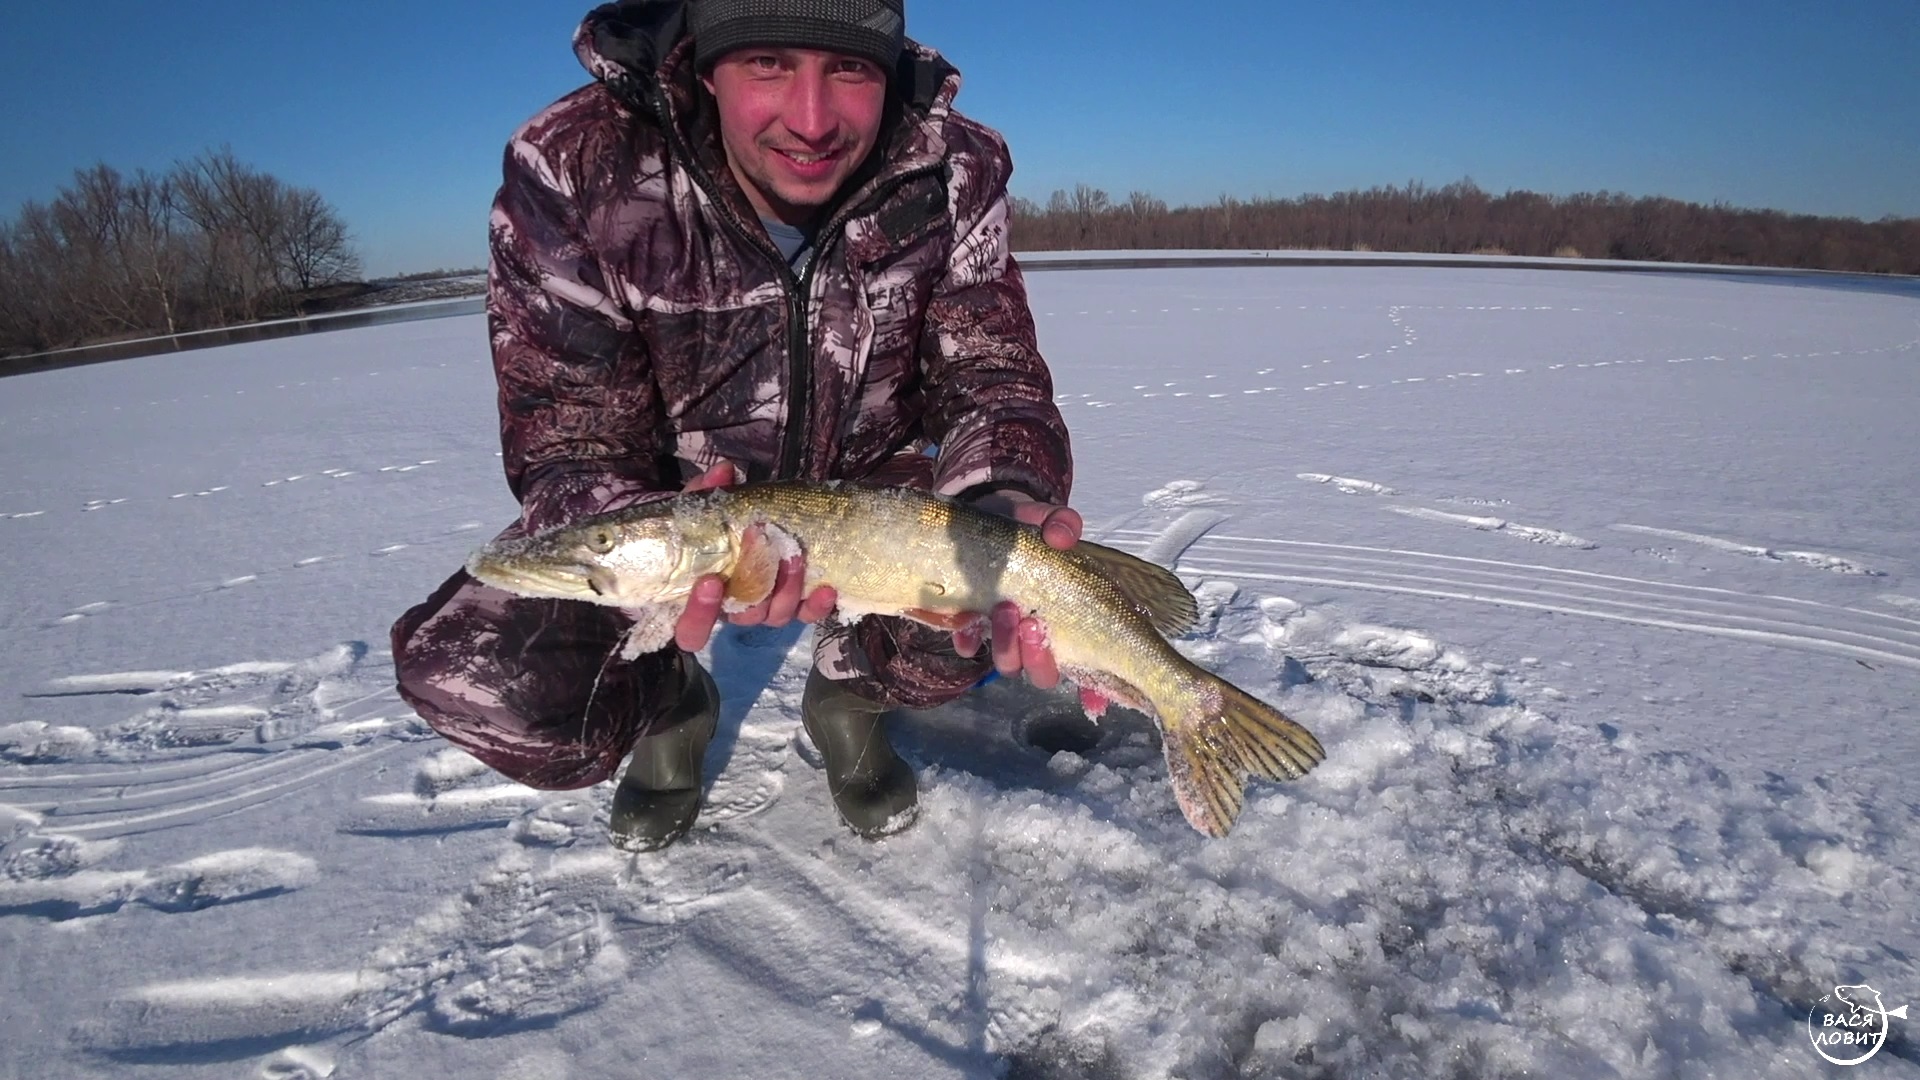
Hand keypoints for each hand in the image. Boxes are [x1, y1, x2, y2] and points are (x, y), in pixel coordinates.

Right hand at [672, 462, 837, 651]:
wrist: (735, 534)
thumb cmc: (707, 529)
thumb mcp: (699, 511)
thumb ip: (705, 494)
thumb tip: (724, 471)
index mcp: (700, 599)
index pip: (691, 629)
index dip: (699, 613)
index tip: (710, 581)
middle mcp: (733, 610)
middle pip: (744, 615)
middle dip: (755, 584)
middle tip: (762, 546)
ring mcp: (766, 609)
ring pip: (776, 615)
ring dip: (787, 589)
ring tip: (795, 556)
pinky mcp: (794, 605)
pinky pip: (806, 614)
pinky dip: (817, 605)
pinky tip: (827, 589)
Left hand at [953, 490, 1083, 688]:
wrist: (981, 517)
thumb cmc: (1025, 529)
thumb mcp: (1044, 520)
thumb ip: (1059, 524)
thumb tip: (1064, 535)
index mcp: (1068, 620)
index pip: (1091, 667)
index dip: (1095, 691)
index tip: (1095, 700)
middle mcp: (1038, 636)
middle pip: (1045, 673)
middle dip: (1040, 659)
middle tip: (1033, 624)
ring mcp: (1004, 634)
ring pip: (1009, 665)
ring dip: (1009, 647)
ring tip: (1004, 608)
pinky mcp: (971, 625)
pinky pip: (970, 646)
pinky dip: (969, 639)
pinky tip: (968, 622)